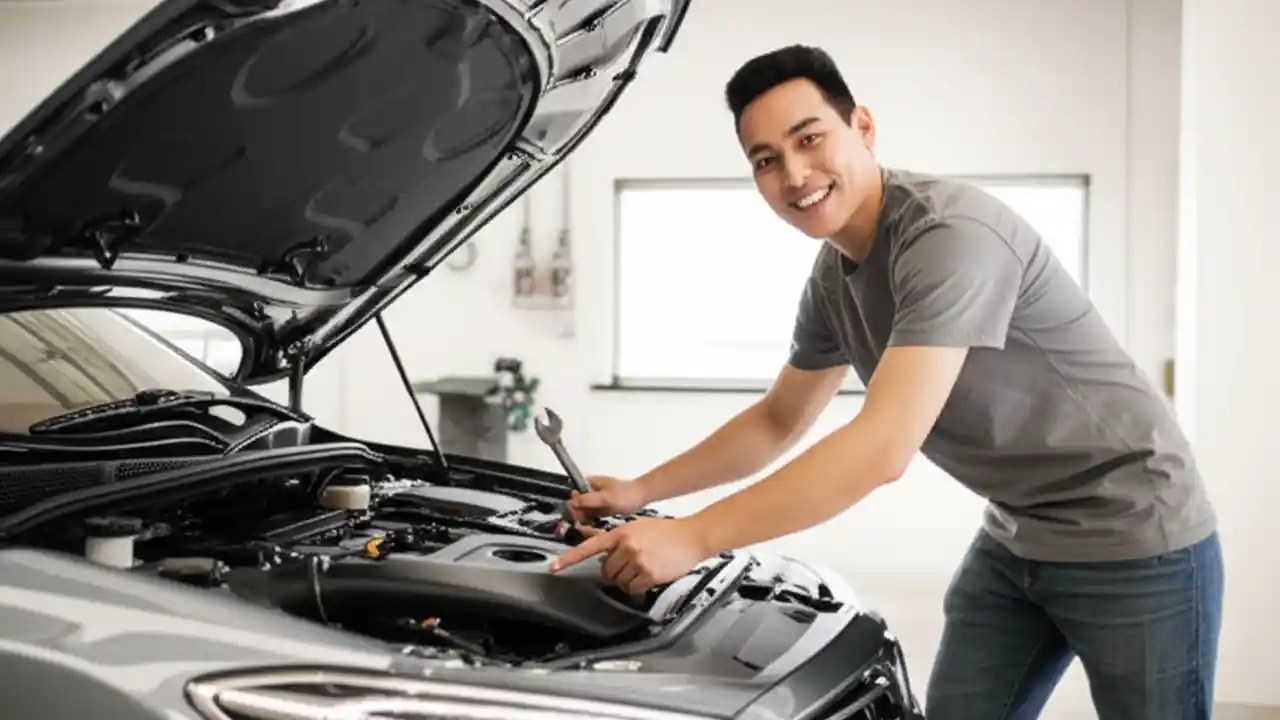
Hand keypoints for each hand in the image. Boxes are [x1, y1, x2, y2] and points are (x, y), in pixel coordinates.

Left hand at [549, 517, 710, 594]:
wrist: (690, 536)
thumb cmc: (665, 531)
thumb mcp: (637, 526)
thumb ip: (617, 537)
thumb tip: (599, 547)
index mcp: (620, 533)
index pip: (589, 547)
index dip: (569, 559)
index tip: (553, 568)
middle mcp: (626, 546)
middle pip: (606, 571)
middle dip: (615, 571)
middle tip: (631, 563)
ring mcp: (637, 561)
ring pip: (618, 582)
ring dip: (627, 579)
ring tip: (643, 566)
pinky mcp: (648, 574)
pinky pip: (632, 589)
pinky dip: (638, 587)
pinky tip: (649, 575)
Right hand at [567, 475, 647, 522]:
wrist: (642, 496)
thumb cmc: (626, 494)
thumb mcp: (605, 497)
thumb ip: (588, 499)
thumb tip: (572, 502)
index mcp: (589, 483)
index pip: (573, 495)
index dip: (573, 507)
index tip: (577, 516)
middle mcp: (590, 491)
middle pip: (577, 504)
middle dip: (579, 515)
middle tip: (585, 523)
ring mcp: (596, 499)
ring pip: (583, 511)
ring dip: (585, 519)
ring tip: (590, 525)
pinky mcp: (602, 507)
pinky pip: (592, 516)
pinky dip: (592, 521)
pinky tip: (595, 526)